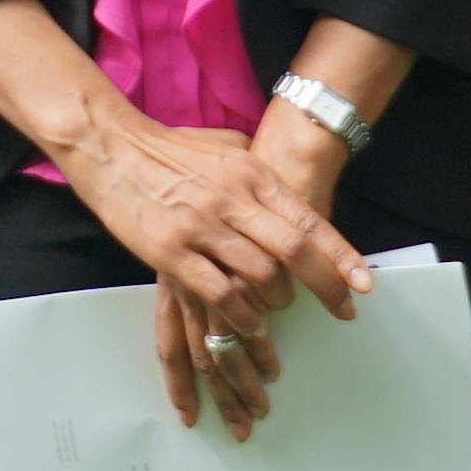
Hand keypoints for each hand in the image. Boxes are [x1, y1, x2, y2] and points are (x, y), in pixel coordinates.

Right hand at [57, 111, 372, 433]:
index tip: (362, 287)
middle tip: (340, 309)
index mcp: (249, 174)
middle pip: (294, 253)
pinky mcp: (170, 252)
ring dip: (277, 305)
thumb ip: (258, 171)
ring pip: (261, 279)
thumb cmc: (168, 147)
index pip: (308, 221)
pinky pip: (220, 294)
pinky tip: (250, 326)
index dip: (341, 257)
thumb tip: (287, 193)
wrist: (108, 144)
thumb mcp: (225, 146)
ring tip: (278, 314)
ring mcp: (200, 227)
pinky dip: (242, 315)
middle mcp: (232, 200)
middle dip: (325, 288)